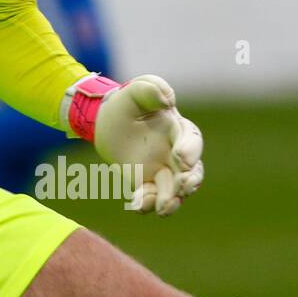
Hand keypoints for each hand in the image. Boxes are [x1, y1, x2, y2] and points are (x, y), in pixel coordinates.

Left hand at [63, 73, 204, 215]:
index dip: (190, 150)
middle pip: (193, 171)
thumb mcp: (135, 90)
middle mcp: (176, 153)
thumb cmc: (126, 103)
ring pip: (175, 190)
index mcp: (178, 128)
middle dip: (190, 181)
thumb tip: (168, 99)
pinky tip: (137, 205)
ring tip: (162, 208)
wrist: (104, 122)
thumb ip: (151, 88)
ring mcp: (163, 170)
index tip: (180, 158)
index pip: (192, 140)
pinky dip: (147, 204)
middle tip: (181, 187)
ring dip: (172, 200)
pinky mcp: (146, 183)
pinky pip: (151, 198)